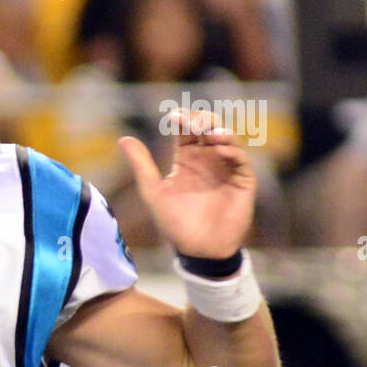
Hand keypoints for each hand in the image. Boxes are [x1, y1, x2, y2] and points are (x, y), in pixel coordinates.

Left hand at [118, 109, 255, 259]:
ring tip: (208, 133)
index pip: (186, 131)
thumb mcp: (154, 192)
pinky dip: (232, 150)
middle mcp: (208, 159)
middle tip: (192, 122)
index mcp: (187, 159)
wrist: (199, 249)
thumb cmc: (175, 223)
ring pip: (227, 139)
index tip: (174, 117)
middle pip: (209, 128)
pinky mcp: (243, 180)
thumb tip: (123, 139)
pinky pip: (241, 159)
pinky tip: (219, 149)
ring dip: (218, 131)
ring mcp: (226, 168)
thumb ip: (142, 166)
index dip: (183, 120)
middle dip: (202, 120)